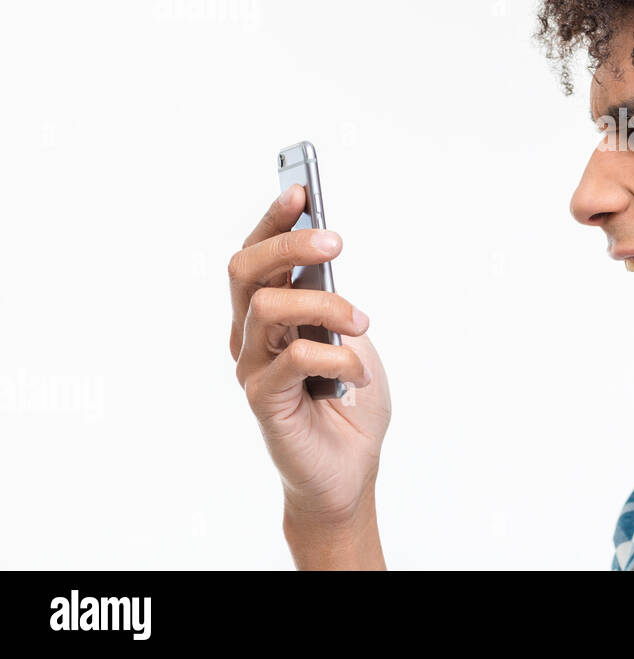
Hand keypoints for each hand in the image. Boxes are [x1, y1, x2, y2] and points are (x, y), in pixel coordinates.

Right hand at [228, 183, 390, 566]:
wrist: (349, 470)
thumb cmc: (349, 400)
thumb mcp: (350, 336)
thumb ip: (332, 300)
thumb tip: (326, 253)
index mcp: (268, 314)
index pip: (256, 255)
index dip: (274, 219)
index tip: (301, 188)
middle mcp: (250, 336)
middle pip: (246, 269)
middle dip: (290, 243)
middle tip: (334, 241)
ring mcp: (252, 367)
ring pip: (270, 306)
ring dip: (326, 305)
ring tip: (361, 322)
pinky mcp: (264, 400)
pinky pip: (294, 358)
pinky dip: (337, 358)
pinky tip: (358, 375)